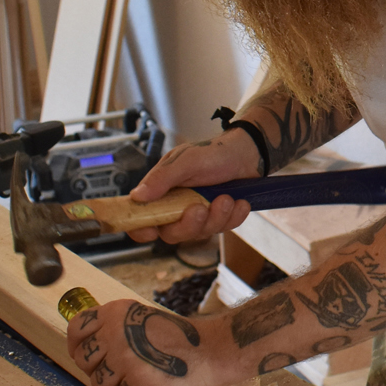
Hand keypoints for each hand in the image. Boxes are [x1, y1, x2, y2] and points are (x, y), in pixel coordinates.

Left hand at [66, 299, 209, 385]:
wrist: (212, 350)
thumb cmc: (182, 336)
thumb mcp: (143, 318)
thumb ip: (116, 327)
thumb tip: (91, 345)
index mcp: (116, 313)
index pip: (76, 328)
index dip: (76, 345)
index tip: (84, 354)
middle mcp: (115, 334)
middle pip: (84, 360)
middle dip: (97, 369)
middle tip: (116, 370)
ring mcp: (125, 359)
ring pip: (100, 383)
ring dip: (117, 384)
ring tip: (138, 377)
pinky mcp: (137, 383)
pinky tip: (152, 385)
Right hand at [126, 132, 257, 244]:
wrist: (248, 153)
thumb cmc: (214, 152)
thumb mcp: (187, 160)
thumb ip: (163, 177)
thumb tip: (137, 195)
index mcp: (162, 191)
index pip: (142, 217)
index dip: (140, 229)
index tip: (151, 231)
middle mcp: (176, 207)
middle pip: (172, 233)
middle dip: (188, 225)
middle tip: (201, 209)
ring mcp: (198, 215)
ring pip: (199, 233)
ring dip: (216, 218)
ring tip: (227, 199)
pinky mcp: (218, 219)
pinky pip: (222, 229)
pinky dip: (232, 218)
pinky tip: (240, 203)